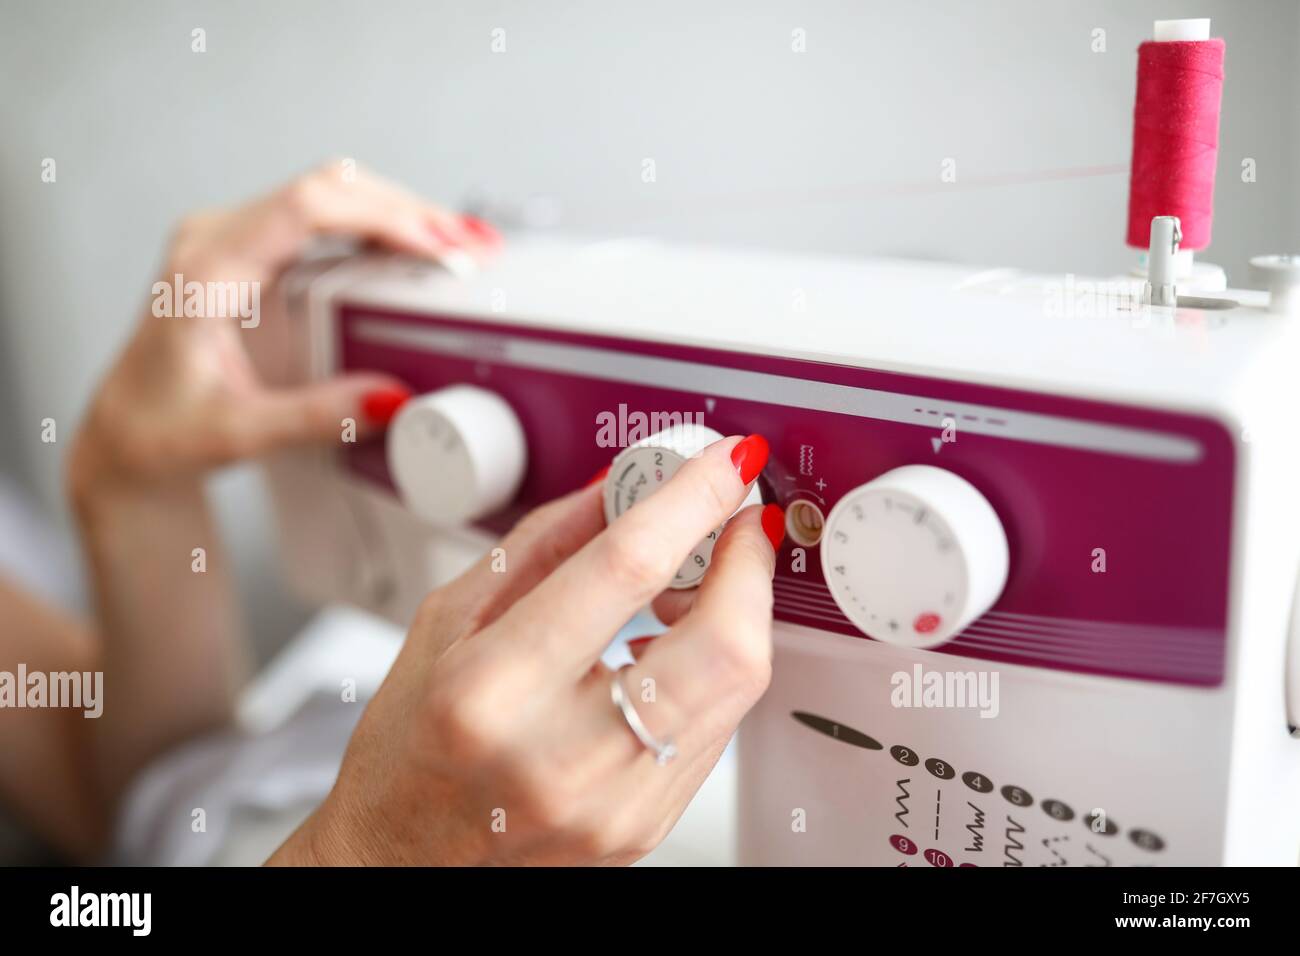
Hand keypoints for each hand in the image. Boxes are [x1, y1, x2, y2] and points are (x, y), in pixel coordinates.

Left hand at [64, 164, 500, 802]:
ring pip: (332, 193)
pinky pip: (325, 216)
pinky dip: (379, 227)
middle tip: (473, 245)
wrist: (128, 434)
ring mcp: (235, 237)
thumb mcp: (240, 433)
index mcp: (205, 269)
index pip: (307, 209)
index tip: (441, 248)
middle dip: (410, 212)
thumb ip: (316, 418)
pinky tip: (417, 248)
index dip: (384, 218)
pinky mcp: (253, 250)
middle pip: (330, 189)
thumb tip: (394, 399)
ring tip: (460, 243)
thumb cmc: (164, 430)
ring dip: (400, 213)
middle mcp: (217, 237)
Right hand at [272, 435, 784, 865]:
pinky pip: (716, 729)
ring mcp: (615, 805)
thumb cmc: (408, 747)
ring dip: (739, 610)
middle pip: (722, 643)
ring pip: (738, 688)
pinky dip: (712, 669)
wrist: (401, 861)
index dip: (690, 499)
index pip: (625, 569)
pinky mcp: (646, 827)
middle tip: (734, 519)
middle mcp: (562, 757)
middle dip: (746, 561)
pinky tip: (674, 645)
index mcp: (493, 691)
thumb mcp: (450, 620)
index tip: (721, 462)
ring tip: (697, 578)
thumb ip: (545, 543)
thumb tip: (620, 485)